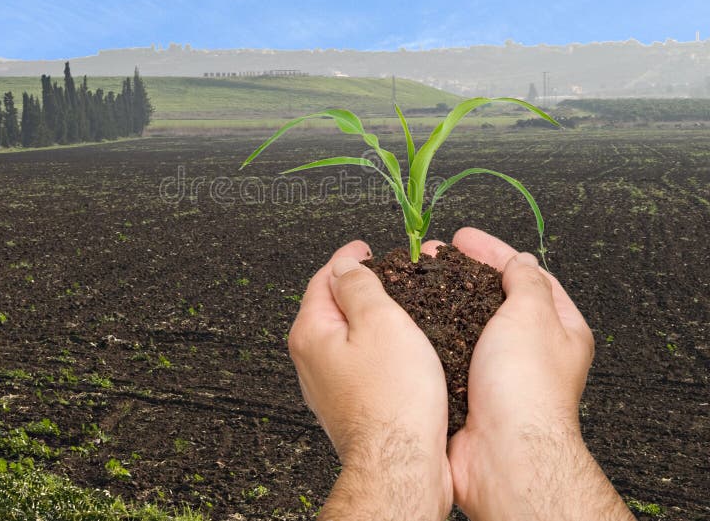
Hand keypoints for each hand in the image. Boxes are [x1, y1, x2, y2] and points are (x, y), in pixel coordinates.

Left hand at [289, 240, 451, 520]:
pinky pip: (359, 362)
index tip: (364, 248)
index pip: (323, 278)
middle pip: (332, 306)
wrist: (401, 464)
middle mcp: (311, 359)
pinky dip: (376, 347)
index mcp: (311, 332)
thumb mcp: (380, 321)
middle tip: (386, 273)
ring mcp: (328, 384)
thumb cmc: (394, 399)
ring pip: (347, 336)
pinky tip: (400, 350)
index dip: (348, 258)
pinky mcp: (349, 403)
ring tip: (398, 308)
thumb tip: (345, 265)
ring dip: (369, 318)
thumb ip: (359, 285)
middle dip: (358, 287)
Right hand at [434, 227, 632, 520]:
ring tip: (416, 282)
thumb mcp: (532, 315)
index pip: (526, 274)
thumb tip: (521, 261)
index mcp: (558, 329)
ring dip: (441, 300)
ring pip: (466, 323)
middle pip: (493, 297)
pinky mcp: (469, 388)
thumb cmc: (526, 390)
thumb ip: (526, 281)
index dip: (493, 251)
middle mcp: (530, 350)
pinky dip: (431, 333)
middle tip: (433, 256)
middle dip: (461, 272)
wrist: (502, 453)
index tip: (464, 238)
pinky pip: (448, 351)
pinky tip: (413, 323)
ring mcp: (497, 370)